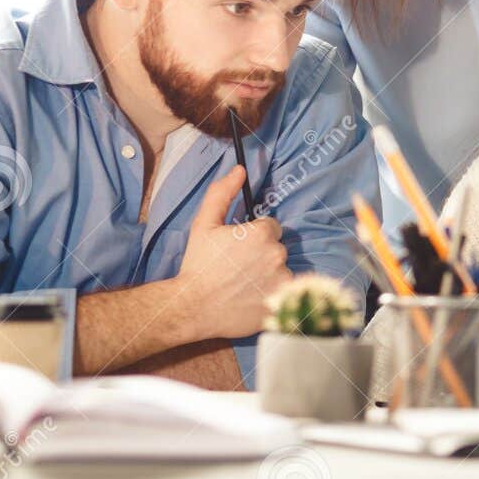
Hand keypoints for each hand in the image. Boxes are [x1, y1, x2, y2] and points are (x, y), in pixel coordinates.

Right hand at [170, 166, 291, 340]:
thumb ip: (222, 194)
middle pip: (277, 248)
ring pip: (282, 269)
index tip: (238, 249)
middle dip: (261, 254)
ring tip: (244, 285)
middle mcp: (277, 254)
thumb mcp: (203, 225)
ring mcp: (283, 280)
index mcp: (262, 233)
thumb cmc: (198, 266)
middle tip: (238, 268)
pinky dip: (274, 293)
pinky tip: (252, 297)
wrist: (192, 308)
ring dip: (269, 274)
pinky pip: (286, 291)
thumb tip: (240, 170)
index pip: (270, 227)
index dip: (253, 237)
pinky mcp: (284, 301)